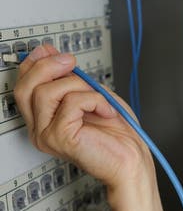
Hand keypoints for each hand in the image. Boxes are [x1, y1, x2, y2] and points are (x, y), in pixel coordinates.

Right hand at [14, 45, 152, 194]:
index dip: (34, 64)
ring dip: (79, 86)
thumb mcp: (91, 94)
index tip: (50, 50)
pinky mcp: (60, 137)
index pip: (23, 87)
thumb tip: (51, 53)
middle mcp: (40, 129)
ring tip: (98, 98)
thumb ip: (69, 77)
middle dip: (48, 67)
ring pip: (47, 91)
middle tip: (71, 62)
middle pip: (25, 88)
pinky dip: (93, 100)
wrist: (132, 160)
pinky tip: (105, 111)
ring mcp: (47, 135)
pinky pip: (71, 102)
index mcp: (43, 120)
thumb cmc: (116, 134)